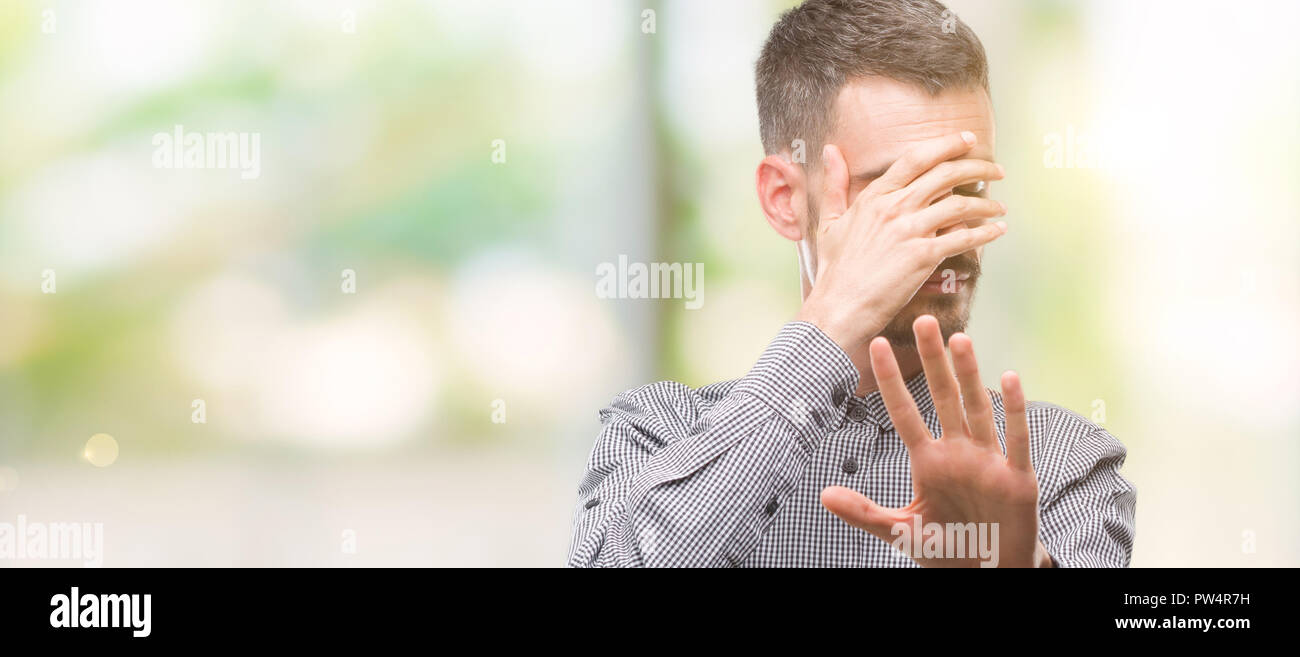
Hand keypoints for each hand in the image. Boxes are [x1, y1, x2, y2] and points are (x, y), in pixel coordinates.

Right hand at [796, 132, 1006, 352]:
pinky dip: (986, 232)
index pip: (916, 158)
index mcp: (874, 196)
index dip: (947, 145)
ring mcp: (910, 230)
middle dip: (978, 167)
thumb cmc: (835, 270)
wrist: (839, 307)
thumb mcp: (828, 221)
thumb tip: (829, 150)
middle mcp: (894, 207)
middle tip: (997, 170)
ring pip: (960, 204)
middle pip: (946, 174)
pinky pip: (964, 237)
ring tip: (999, 207)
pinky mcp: (923, 256)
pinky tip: (997, 231)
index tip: (968, 140)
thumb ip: (834, 184)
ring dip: (987, 203)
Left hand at [820, 315, 1050, 567]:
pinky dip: (1016, 411)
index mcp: (928, 462)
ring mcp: (988, 462)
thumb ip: (864, 513)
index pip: (904, 413)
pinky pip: (1017, 440)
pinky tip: (1011, 378)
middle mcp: (958, 453)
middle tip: (923, 320)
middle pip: (943, 398)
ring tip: (960, 339)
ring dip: (969, 375)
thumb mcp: (901, 532)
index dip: (891, 381)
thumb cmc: (949, 548)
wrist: (989, 574)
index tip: (878, 345)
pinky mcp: (1018, 480)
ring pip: (977, 409)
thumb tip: (823, 495)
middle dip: (933, 361)